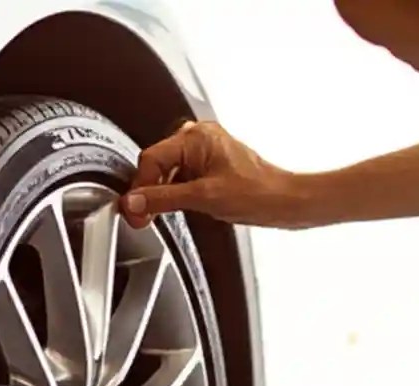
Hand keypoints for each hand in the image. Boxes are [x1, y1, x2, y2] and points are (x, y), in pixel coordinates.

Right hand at [120, 120, 305, 228]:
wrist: (283, 202)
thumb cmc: (256, 194)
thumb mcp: (203, 198)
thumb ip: (163, 199)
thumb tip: (135, 200)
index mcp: (195, 138)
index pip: (151, 159)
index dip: (140, 187)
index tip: (135, 209)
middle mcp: (199, 138)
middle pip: (157, 164)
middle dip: (149, 191)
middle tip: (144, 216)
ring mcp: (205, 150)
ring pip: (168, 171)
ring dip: (162, 193)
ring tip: (162, 213)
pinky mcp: (210, 163)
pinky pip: (181, 175)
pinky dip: (175, 192)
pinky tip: (179, 206)